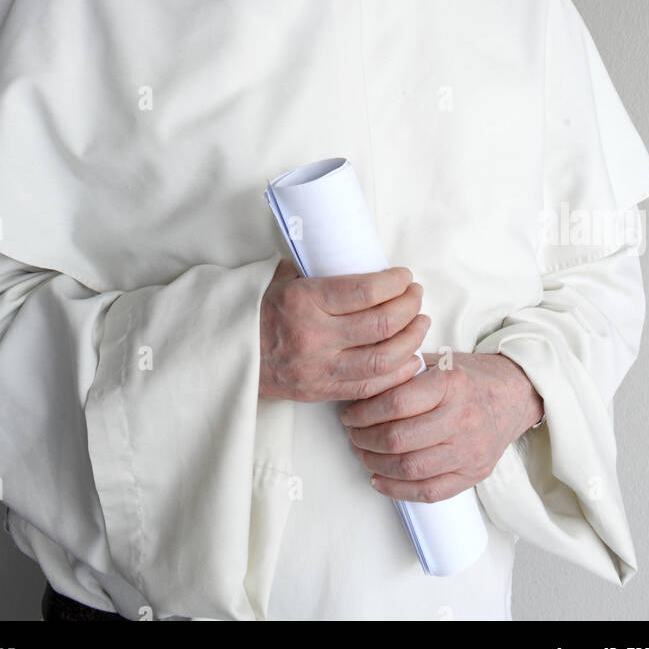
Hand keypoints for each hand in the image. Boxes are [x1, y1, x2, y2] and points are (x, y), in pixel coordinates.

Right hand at [259, 258, 430, 402]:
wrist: (228, 353)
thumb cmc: (258, 308)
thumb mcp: (284, 278)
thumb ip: (319, 269)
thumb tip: (357, 255)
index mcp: (304, 301)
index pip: (364, 292)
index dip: (394, 283)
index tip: (404, 276)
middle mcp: (314, 337)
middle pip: (381, 326)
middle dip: (409, 307)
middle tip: (416, 295)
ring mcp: (319, 369)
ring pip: (382, 360)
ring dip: (411, 340)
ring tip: (420, 323)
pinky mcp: (322, 392)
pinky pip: (370, 386)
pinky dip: (397, 372)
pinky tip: (410, 357)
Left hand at [339, 351, 543, 500]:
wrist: (514, 395)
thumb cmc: (468, 377)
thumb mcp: (439, 361)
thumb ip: (404, 372)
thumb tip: (361, 387)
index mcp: (451, 383)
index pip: (396, 404)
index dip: (364, 413)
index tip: (349, 414)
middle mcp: (463, 418)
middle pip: (399, 439)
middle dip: (365, 440)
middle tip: (352, 434)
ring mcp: (470, 449)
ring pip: (411, 468)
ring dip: (377, 465)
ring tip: (363, 454)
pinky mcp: (474, 473)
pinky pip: (430, 492)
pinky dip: (399, 491)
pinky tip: (379, 480)